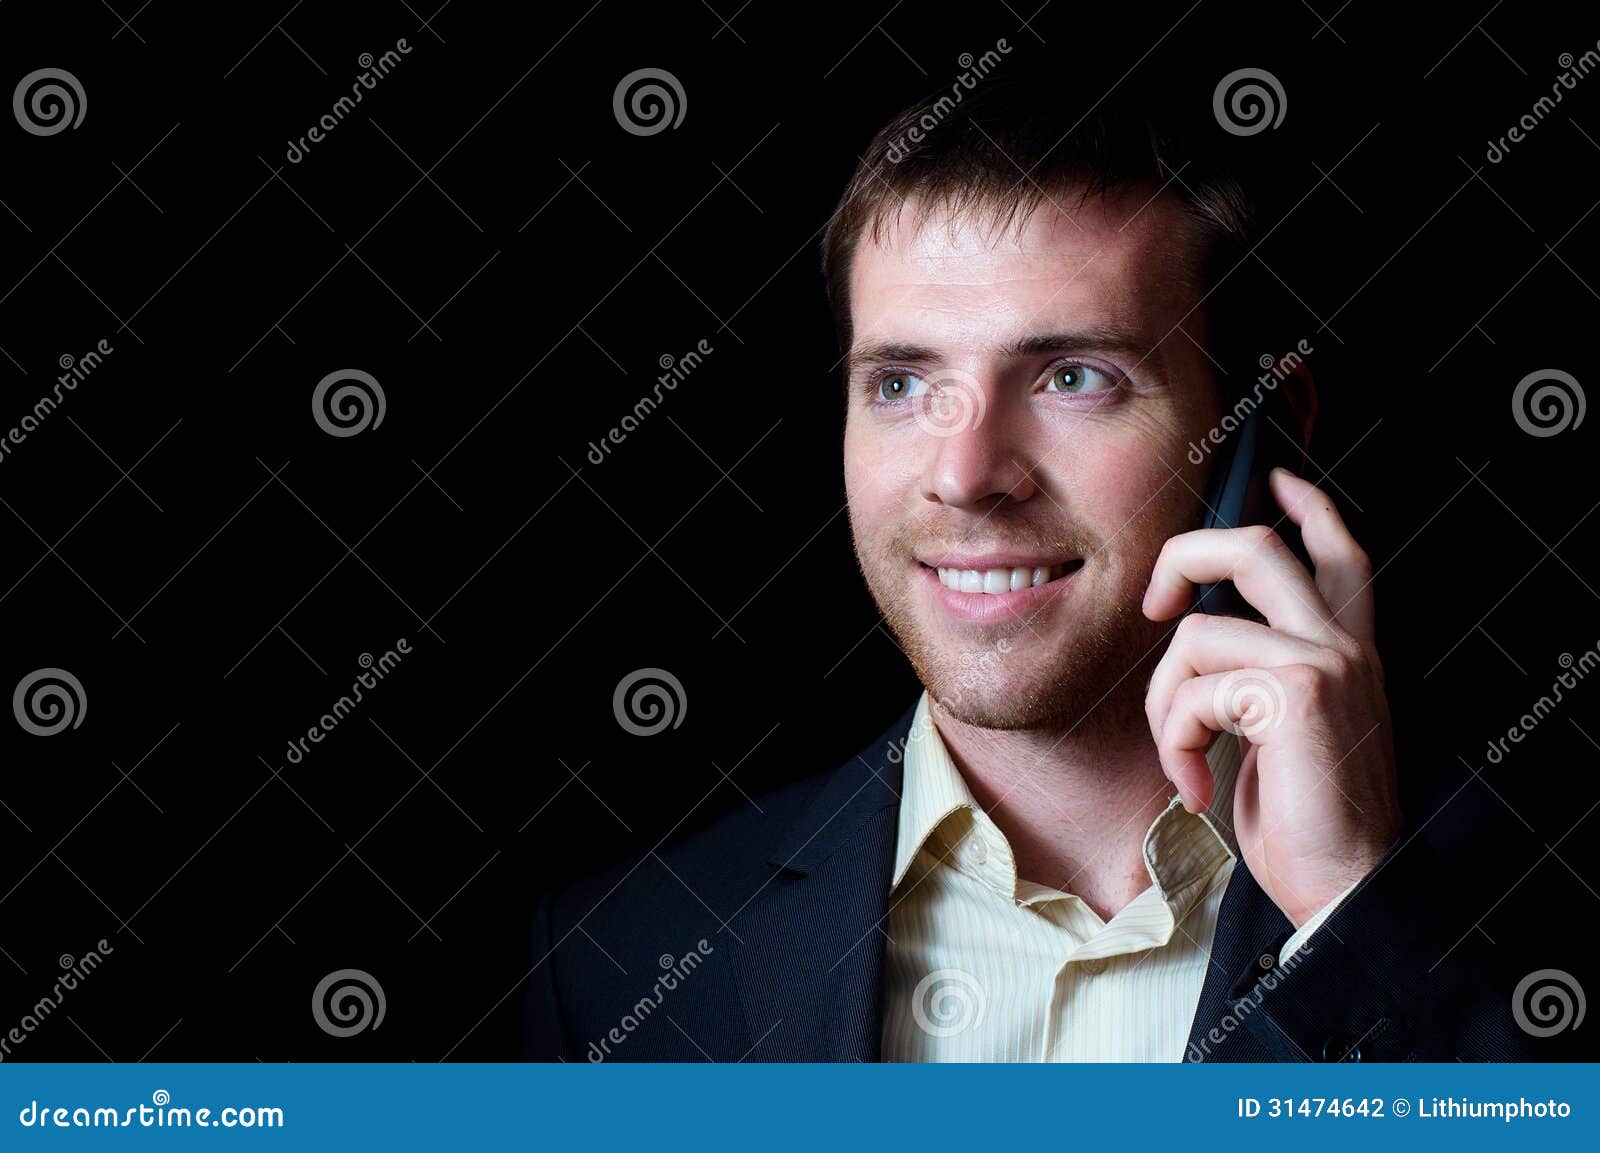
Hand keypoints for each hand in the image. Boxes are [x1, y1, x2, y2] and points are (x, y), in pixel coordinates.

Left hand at [1141, 468, 1401, 927]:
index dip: (1307, 507)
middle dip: (1181, 555)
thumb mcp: (1280, 736)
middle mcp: (1344, 646)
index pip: (1339, 554)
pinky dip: (1175, 743)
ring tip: (1185, 761)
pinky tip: (1197, 786)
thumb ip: (1257, 681)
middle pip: (1256, 546)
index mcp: (1348, 652)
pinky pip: (1191, 690)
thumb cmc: (1305, 824)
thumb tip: (1195, 644)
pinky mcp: (1295, 692)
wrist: (1344, 889)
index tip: (1275, 477)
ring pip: (1195, 632)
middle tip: (1151, 605)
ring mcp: (1324, 662)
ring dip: (1165, 706)